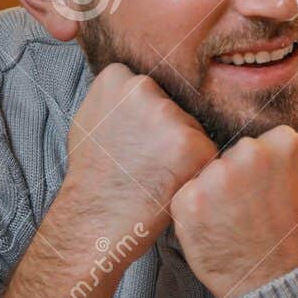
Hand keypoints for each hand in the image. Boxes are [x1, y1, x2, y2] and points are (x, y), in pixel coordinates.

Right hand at [60, 62, 218, 247]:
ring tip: (156, 171)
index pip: (146, 86)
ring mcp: (169, 115)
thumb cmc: (94, 175)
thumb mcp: (90, 120)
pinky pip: (207, 150)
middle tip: (145, 159)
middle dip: (166, 129)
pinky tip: (171, 181)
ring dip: (183, 148)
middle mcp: (143, 89)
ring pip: (191, 127)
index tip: (131, 136)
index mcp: (116, 79)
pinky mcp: (193, 144)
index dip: (142, 115)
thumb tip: (133, 84)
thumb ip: (114, 98)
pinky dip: (196, 168)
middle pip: (172, 105)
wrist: (97, 218)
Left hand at [170, 125, 297, 297]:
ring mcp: (216, 176)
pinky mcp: (188, 200)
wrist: (274, 282)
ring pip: (208, 174)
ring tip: (232, 221)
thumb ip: (287, 161)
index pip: (263, 141)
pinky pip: (187, 195)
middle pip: (232, 154)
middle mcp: (249, 153)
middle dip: (236, 176)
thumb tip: (270, 144)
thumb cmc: (293, 238)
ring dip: (214, 193)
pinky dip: (195, 212)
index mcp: (284, 145)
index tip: (266, 187)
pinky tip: (215, 228)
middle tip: (248, 208)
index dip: (262, 167)